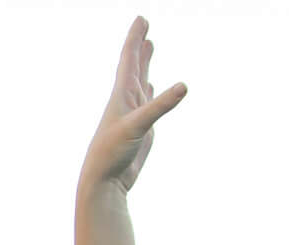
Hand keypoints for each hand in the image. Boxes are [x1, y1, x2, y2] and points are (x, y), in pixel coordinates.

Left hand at [82, 17, 185, 193]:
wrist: (105, 182)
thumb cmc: (112, 154)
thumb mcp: (138, 126)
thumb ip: (160, 106)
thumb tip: (184, 85)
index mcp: (121, 96)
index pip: (128, 60)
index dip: (134, 38)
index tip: (141, 19)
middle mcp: (126, 101)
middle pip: (133, 65)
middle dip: (139, 44)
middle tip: (144, 24)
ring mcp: (134, 114)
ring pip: (140, 80)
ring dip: (144, 63)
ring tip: (149, 46)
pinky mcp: (140, 128)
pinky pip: (147, 102)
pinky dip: (149, 89)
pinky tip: (149, 85)